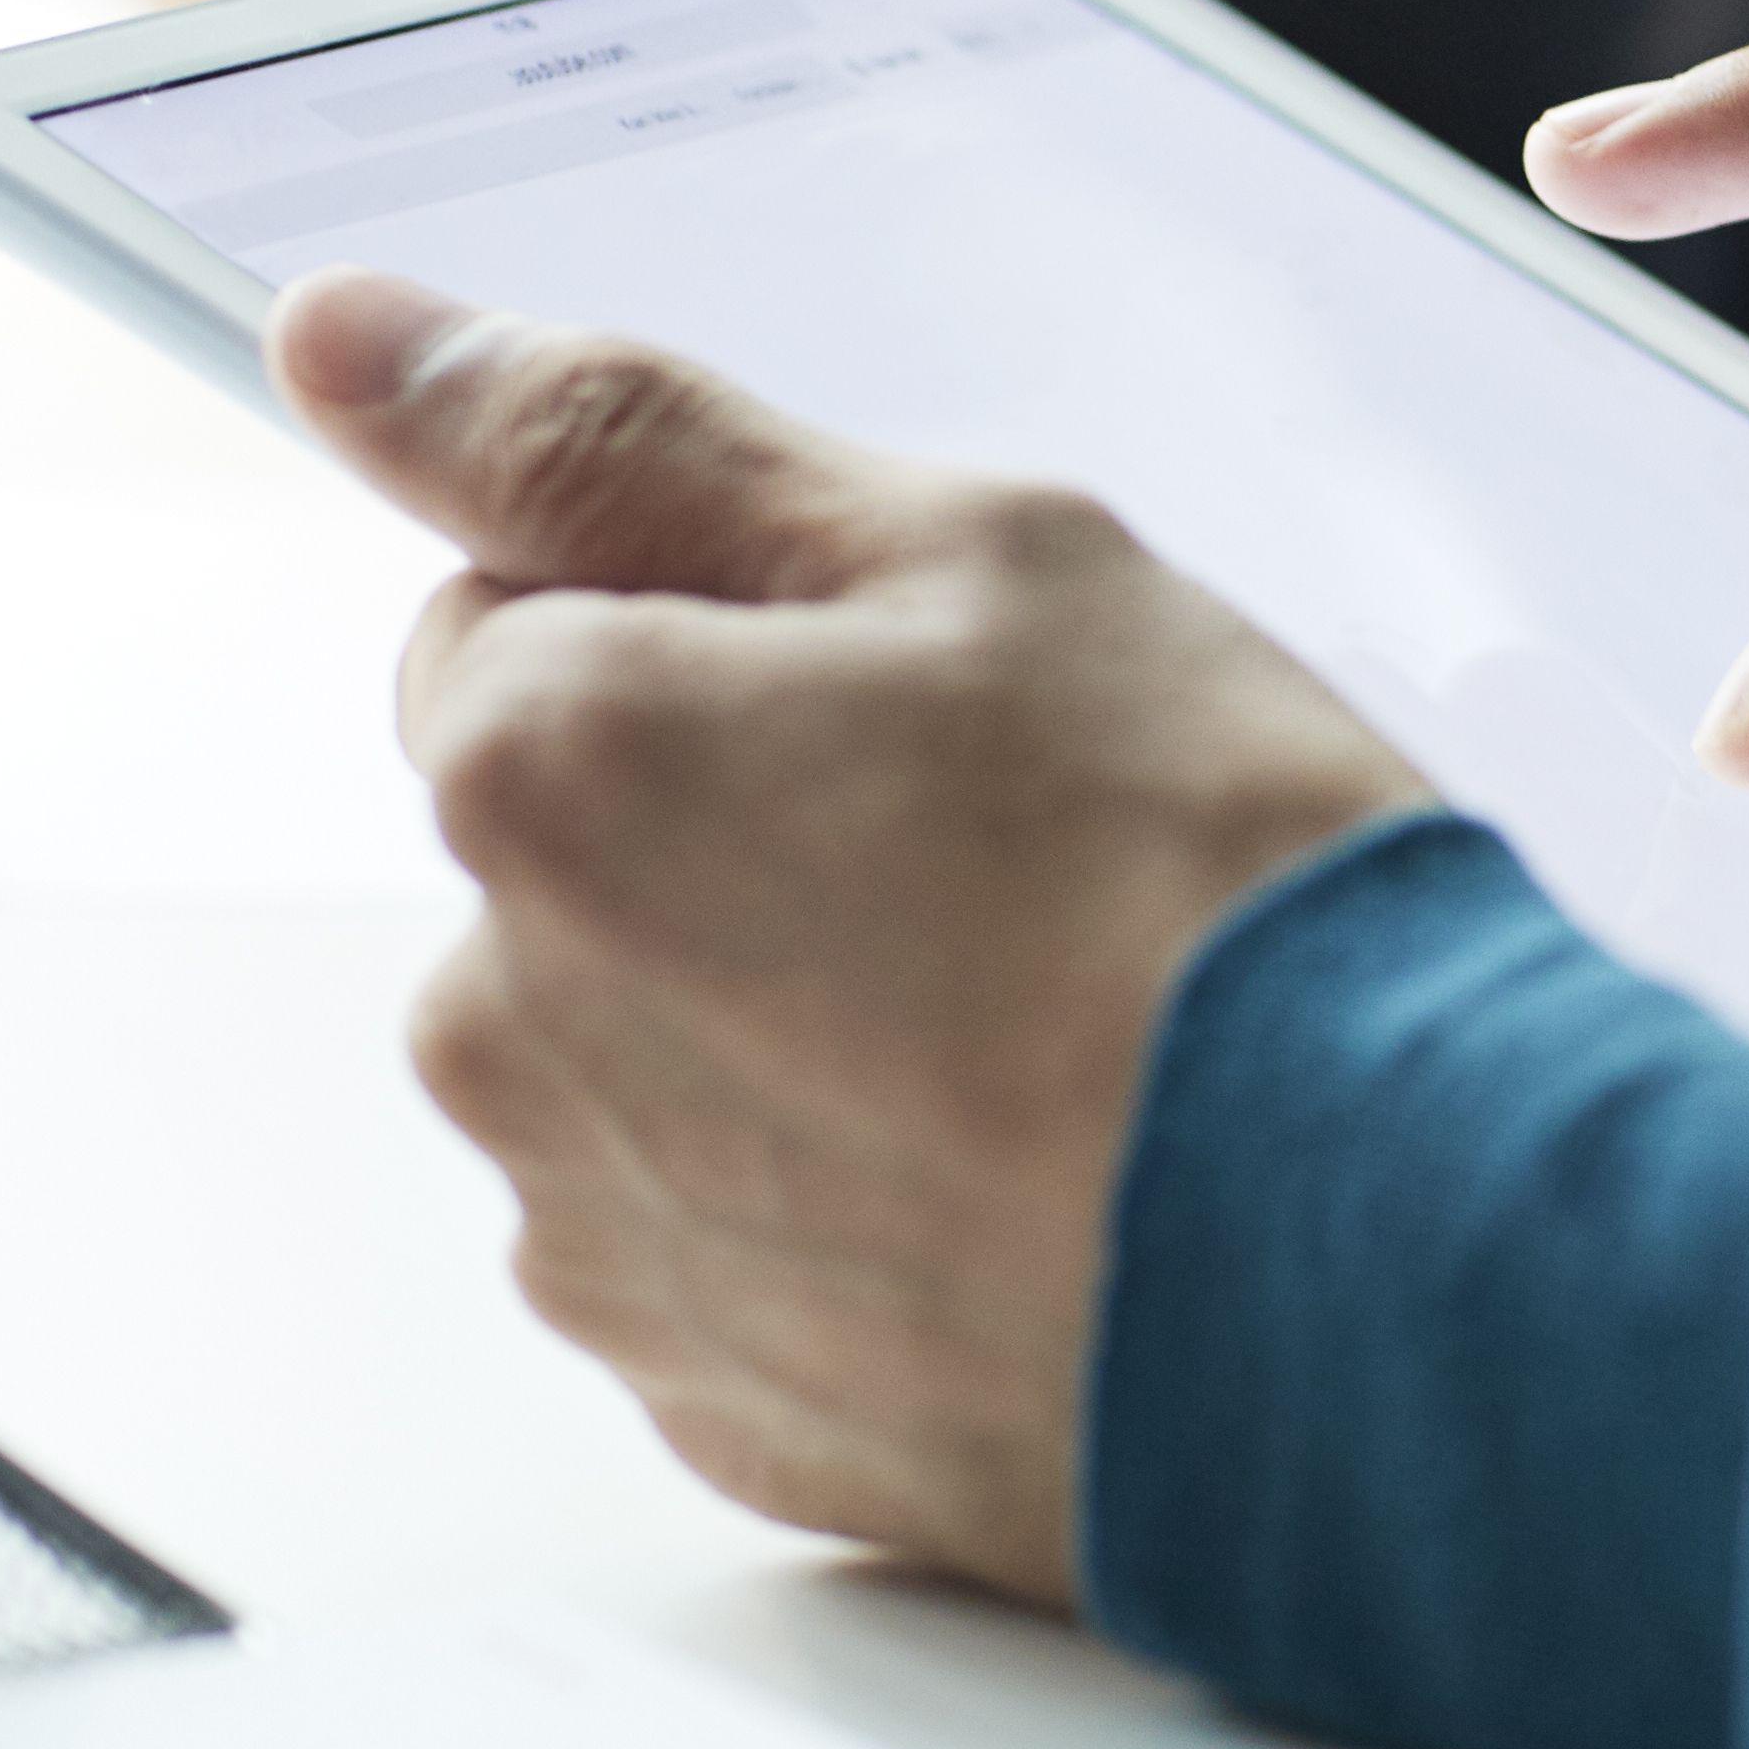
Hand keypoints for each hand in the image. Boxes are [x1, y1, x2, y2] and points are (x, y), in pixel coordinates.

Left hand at [270, 268, 1429, 1604]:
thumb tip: (342, 337)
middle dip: (751, 833)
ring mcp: (607, 1242)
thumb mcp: (968, 557)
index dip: (730, 625)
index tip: (914, 691)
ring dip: (803, 1031)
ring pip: (661, 1060)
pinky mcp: (718, 1411)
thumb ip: (618, 439)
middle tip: (1017, 861)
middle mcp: (503, 1026)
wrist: (1405, 1261)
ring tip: (1049, 1039)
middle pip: (580, 854)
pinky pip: (749, 1251)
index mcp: (541, 769)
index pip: (515, 617)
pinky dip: (863, 1211)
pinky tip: (1040, 1180)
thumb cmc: (1212, 893)